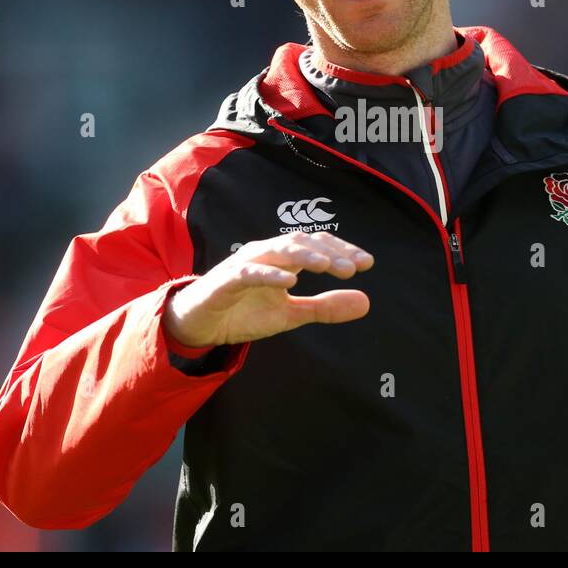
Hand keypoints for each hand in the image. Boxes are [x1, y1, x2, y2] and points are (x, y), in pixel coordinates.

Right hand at [163, 232, 373, 348]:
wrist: (200, 325)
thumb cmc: (244, 312)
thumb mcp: (291, 314)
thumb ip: (325, 307)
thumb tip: (366, 301)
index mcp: (282, 258)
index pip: (317, 245)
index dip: (342, 250)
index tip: (367, 263)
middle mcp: (266, 253)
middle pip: (302, 242)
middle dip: (330, 252)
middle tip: (355, 266)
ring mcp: (245, 264)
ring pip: (278, 251)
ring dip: (305, 256)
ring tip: (329, 265)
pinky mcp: (227, 280)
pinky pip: (250, 273)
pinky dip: (270, 275)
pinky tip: (290, 282)